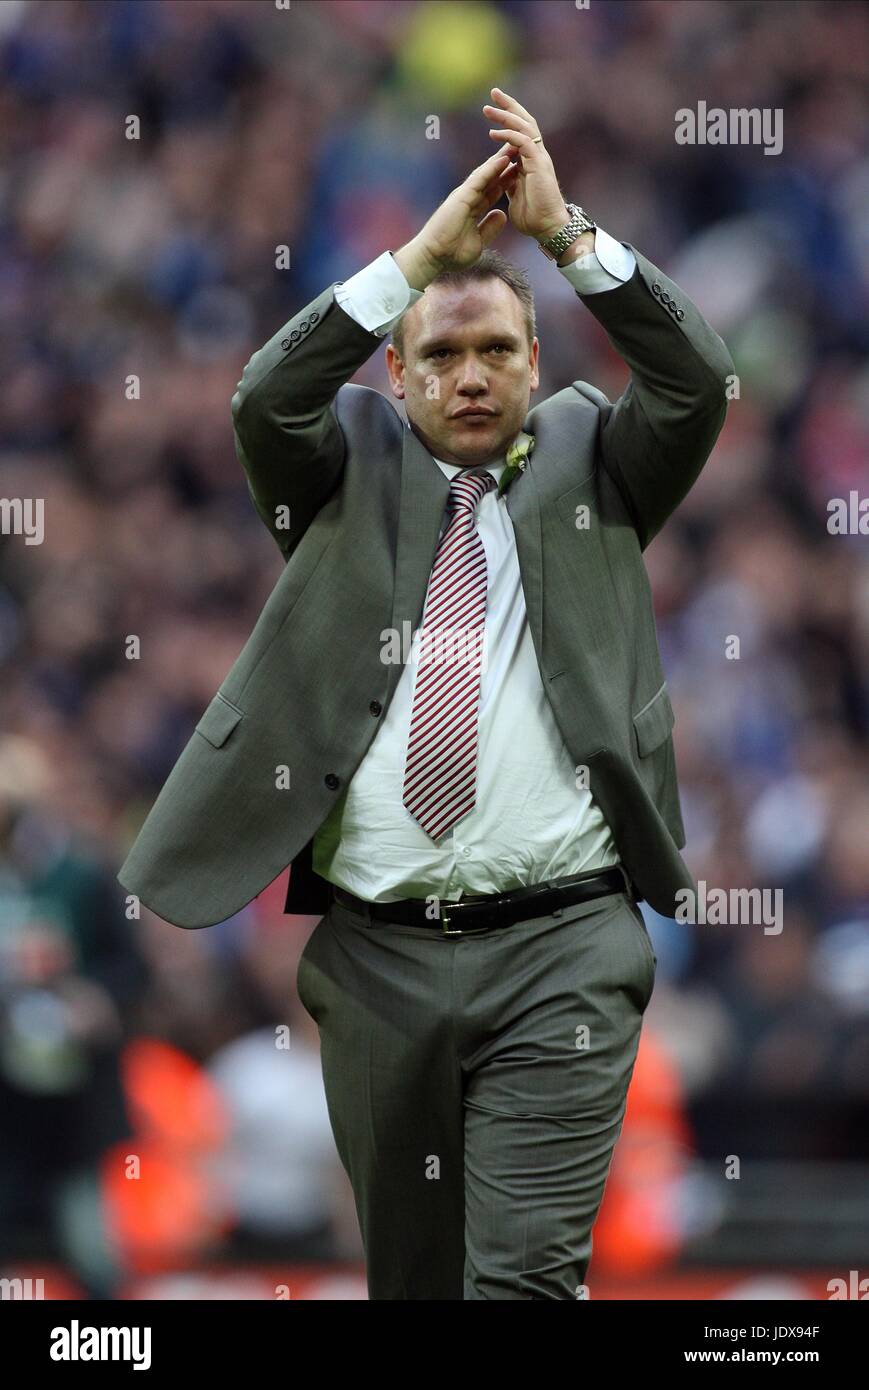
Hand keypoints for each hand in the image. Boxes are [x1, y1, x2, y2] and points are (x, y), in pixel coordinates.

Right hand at [412, 149, 515, 273]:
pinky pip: (479, 180)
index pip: (494, 190)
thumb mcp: (479, 241)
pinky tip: (504, 159)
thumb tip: (504, 215)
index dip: (508, 180)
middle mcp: (469, 198)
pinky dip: (492, 169)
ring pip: (486, 174)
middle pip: (491, 177)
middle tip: (521, 148)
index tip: (522, 169)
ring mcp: (465, 196)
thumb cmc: (451, 254)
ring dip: (501, 160)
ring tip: (515, 145)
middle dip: (506, 164)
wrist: (434, 258)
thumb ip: (490, 227)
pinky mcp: (461, 197)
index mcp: (474, 208)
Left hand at [482, 88, 570, 240]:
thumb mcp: (515, 194)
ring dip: (506, 115)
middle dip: (509, 105)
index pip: (520, 131)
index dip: (508, 117)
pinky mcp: (539, 165)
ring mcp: (539, 158)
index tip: (492, 109)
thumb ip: (510, 180)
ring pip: (524, 127)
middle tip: (493, 92)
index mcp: (531, 160)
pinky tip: (494, 133)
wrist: (548, 228)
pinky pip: (524, 142)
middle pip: (524, 121)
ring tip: (489, 109)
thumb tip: (502, 173)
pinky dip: (509, 135)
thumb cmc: (534, 217)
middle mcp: (537, 155)